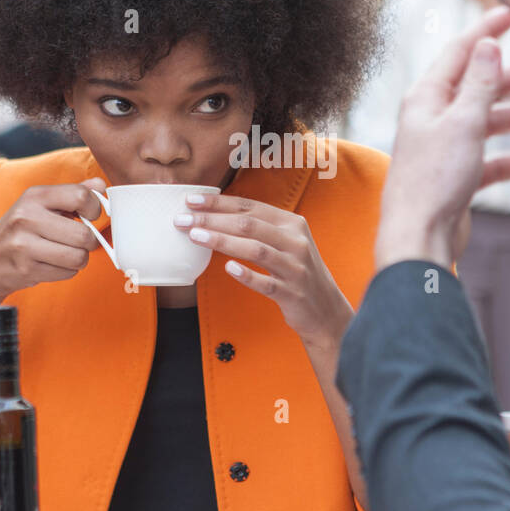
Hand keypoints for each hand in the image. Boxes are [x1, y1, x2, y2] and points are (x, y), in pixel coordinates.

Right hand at [0, 178, 104, 302]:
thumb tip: (101, 184)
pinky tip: (51, 264)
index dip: (94, 210)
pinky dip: (66, 271)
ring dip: (78, 259)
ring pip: (78, 257)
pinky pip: (68, 273)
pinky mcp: (26, 269)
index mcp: (34, 196)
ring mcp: (24, 245)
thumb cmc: (20, 231)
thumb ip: (72, 194)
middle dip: (88, 242)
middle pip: (84, 235)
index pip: (81, 196)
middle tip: (78, 242)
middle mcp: (26, 217)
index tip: (89, 217)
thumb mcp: (40, 205)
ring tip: (64, 254)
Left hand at [174, 194, 352, 351]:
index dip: (219, 202)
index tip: (191, 200)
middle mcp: (296, 241)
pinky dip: (248, 275)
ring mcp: (296, 268)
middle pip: (249, 224)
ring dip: (223, 241)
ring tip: (196, 237)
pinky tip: (228, 269)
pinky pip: (267, 283)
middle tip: (183, 220)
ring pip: (256, 250)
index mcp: (292, 223)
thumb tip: (216, 215)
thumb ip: (260, 228)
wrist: (325, 310)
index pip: (250, 206)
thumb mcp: (286, 243)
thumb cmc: (297, 272)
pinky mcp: (293, 293)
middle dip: (212, 219)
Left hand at [376, 7, 509, 270]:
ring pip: (489, 123)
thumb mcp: (464, 122)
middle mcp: (433, 119)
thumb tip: (487, 45)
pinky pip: (494, 159)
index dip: (486, 32)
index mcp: (426, 98)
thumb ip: (480, 83)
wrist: (419, 238)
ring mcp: (445, 149)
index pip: (459, 53)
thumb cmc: (435, 178)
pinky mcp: (457, 177)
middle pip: (478, 87)